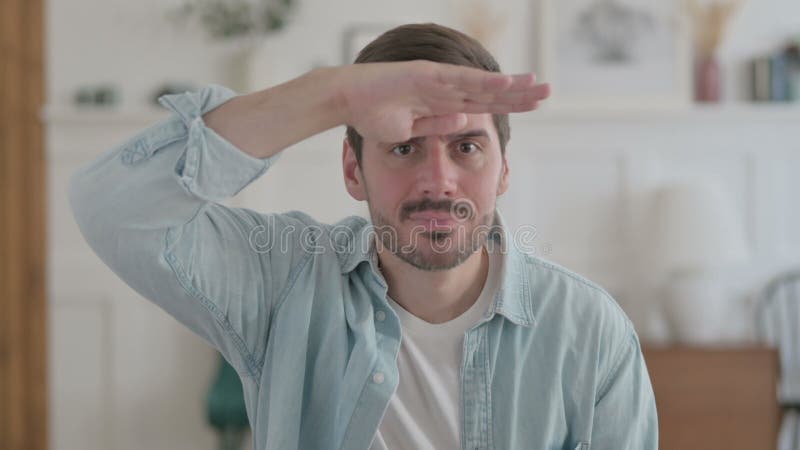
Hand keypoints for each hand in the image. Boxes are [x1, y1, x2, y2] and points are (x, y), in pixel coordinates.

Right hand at [338, 60, 549, 143]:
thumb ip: (437, 125)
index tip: (532, 108)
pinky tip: (508, 83)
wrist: (347, 100)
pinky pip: (461, 80)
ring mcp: (437, 80)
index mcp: (442, 103)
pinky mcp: (428, 74)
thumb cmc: (373, 116)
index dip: (508, 106)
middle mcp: (445, 89)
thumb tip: (465, 122)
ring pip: (482, 85)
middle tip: (548, 93)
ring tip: (538, 86)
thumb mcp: (412, 130)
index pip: (482, 106)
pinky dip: (485, 82)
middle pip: (489, 93)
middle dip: (519, 94)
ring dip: (511, 87)